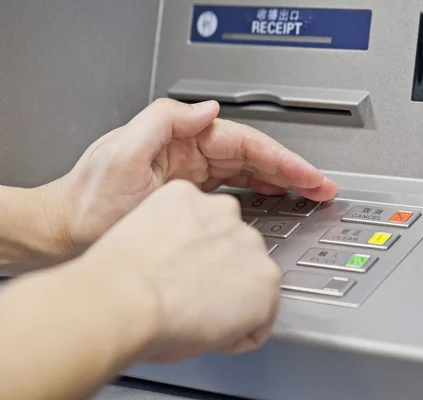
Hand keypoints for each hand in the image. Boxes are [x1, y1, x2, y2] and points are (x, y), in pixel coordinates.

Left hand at [53, 98, 336, 254]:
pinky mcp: (189, 196)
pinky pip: (234, 189)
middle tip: (321, 187)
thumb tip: (208, 109)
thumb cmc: (88, 201)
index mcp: (181, 140)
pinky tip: (275, 199)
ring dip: (281, 182)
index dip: (282, 159)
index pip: (245, 144)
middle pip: (253, 157)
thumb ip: (164, 121)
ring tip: (309, 193)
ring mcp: (191, 175)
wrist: (67, 233)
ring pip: (247, 173)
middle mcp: (190, 154)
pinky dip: (259, 193)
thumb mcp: (121, 153)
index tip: (309, 175)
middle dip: (291, 171)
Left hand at [80, 179, 280, 360]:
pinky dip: (171, 217)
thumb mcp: (216, 340)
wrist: (121, 303)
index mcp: (265, 281)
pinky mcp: (187, 194)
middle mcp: (252, 242)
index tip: (214, 314)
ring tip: (167, 264)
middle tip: (186, 290)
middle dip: (219, 269)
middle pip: (239, 255)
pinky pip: (184, 204)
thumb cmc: (160, 329)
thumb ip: (235, 317)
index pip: (259, 293)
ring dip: (199, 239)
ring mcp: (220, 213)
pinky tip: (155, 241)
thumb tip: (222, 310)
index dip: (234, 310)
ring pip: (214, 225)